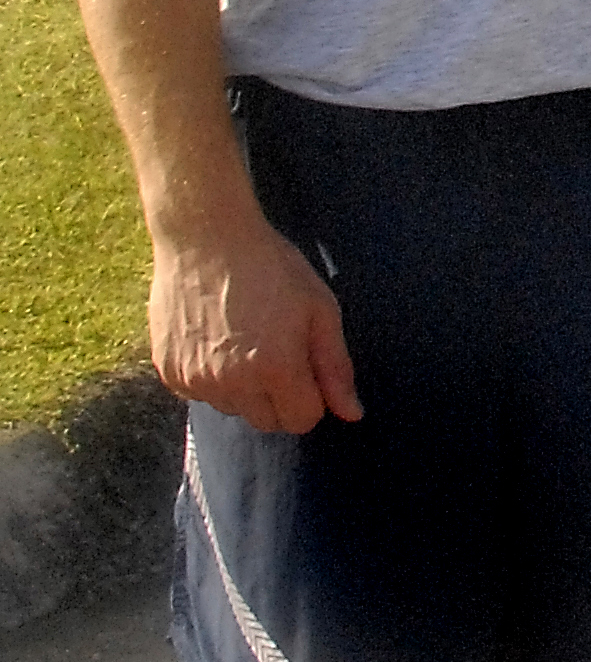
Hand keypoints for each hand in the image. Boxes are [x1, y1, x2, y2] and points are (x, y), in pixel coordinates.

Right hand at [148, 213, 359, 434]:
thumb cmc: (273, 269)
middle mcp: (231, 383)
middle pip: (267, 422)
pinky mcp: (167, 372)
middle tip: (279, 350)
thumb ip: (335, 367)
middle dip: (281, 398)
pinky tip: (217, 339)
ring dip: (245, 389)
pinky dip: (212, 377)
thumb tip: (352, 414)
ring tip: (246, 339)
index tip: (308, 367)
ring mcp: (194, 380)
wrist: (206, 240)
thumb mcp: (320, 310)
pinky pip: (200, 394)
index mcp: (275, 368)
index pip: (302, 420)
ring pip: (233, 409)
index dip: (312, 397)